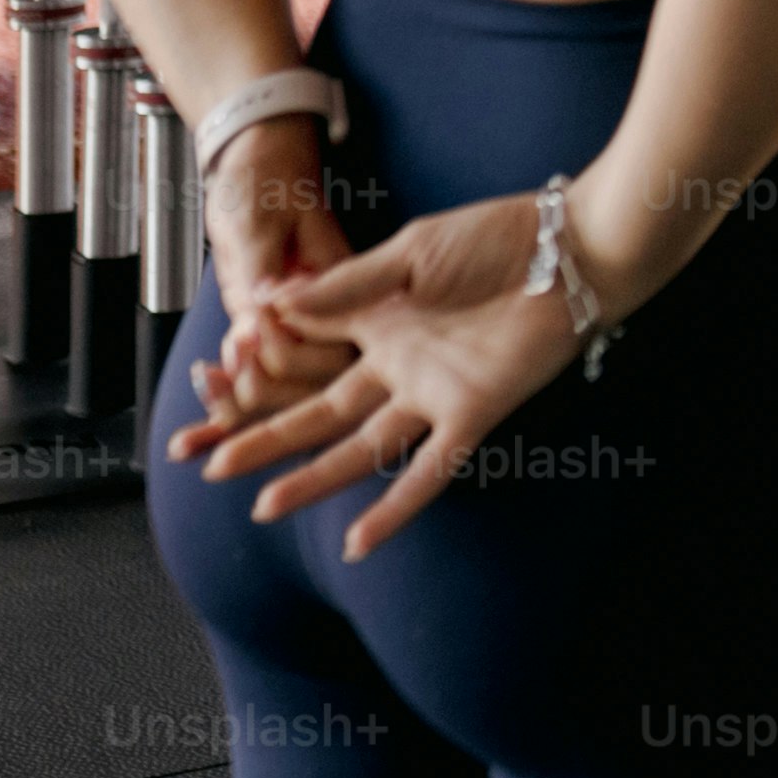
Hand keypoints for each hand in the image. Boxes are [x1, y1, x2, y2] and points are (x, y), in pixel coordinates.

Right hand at [174, 187, 582, 560]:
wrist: (572, 244)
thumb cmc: (498, 237)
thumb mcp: (409, 253)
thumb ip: (345, 286)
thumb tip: (270, 304)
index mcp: (376, 322)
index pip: (304, 359)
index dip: (256, 376)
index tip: (205, 385)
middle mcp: (398, 365)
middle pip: (320, 412)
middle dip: (266, 439)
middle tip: (210, 466)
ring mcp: (432, 393)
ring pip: (361, 447)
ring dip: (313, 476)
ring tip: (262, 504)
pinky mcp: (472, 412)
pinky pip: (429, 470)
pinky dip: (395, 506)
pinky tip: (359, 540)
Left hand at [181, 114, 361, 431]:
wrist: (258, 152)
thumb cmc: (265, 178)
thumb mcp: (258, 220)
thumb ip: (262, 272)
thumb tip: (256, 322)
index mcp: (352, 288)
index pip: (331, 353)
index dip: (284, 357)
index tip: (245, 335)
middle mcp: (340, 317)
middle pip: (312, 389)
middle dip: (259, 393)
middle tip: (218, 367)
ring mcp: (310, 328)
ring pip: (284, 396)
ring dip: (236, 413)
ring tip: (200, 402)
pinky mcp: (279, 332)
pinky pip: (257, 382)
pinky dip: (223, 413)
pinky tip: (190, 437)